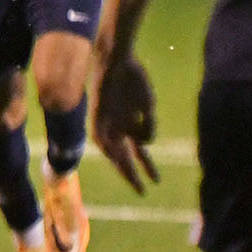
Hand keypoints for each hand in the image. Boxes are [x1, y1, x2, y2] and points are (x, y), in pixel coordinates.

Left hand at [91, 53, 159, 193]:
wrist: (119, 59)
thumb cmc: (133, 80)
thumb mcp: (148, 106)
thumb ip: (148, 125)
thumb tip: (146, 144)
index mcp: (129, 127)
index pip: (136, 153)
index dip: (145, 168)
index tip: (155, 183)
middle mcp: (117, 128)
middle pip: (123, 156)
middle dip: (131, 174)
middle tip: (141, 192)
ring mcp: (106, 122)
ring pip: (112, 150)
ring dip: (121, 164)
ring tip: (131, 177)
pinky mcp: (96, 114)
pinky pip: (100, 134)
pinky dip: (108, 144)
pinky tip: (118, 152)